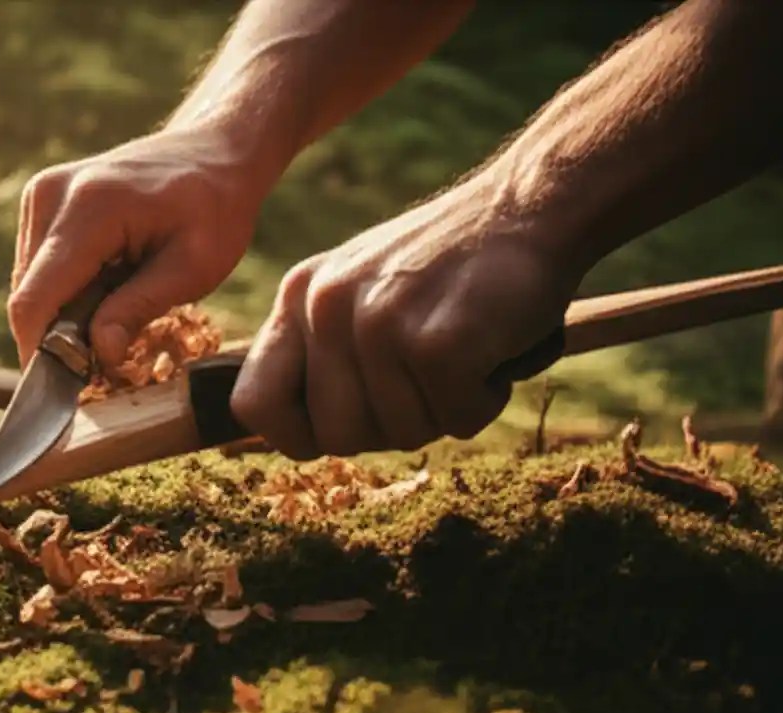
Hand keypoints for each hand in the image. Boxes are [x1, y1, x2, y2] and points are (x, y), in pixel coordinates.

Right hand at [8, 127, 268, 367]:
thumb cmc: (213, 209)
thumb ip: (138, 309)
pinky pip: (37, 268)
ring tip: (117, 308)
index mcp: (89, 208)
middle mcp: (50, 194)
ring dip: (63, 314)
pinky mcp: (41, 200)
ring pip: (29, 285)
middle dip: (58, 337)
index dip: (41, 353)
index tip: (66, 390)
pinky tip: (107, 285)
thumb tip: (97, 354)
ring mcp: (40, 194)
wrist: (212, 152)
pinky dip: (64, 292)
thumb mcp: (193, 267)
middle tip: (109, 357)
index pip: (36, 299)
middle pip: (28, 295)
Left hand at [230, 180, 582, 458]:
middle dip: (392, 426)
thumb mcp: (362, 291)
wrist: (530, 206)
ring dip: (447, 407)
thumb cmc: (452, 267)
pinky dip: (486, 399)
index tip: (346, 423)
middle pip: (335, 437)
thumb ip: (324, 351)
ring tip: (465, 346)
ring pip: (402, 434)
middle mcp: (324, 307)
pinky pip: (457, 420)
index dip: (298, 435)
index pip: (252, 404)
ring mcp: (377, 322)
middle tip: (430, 377)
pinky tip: (493, 347)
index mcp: (298, 297)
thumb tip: (294, 434)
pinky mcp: (435, 342)